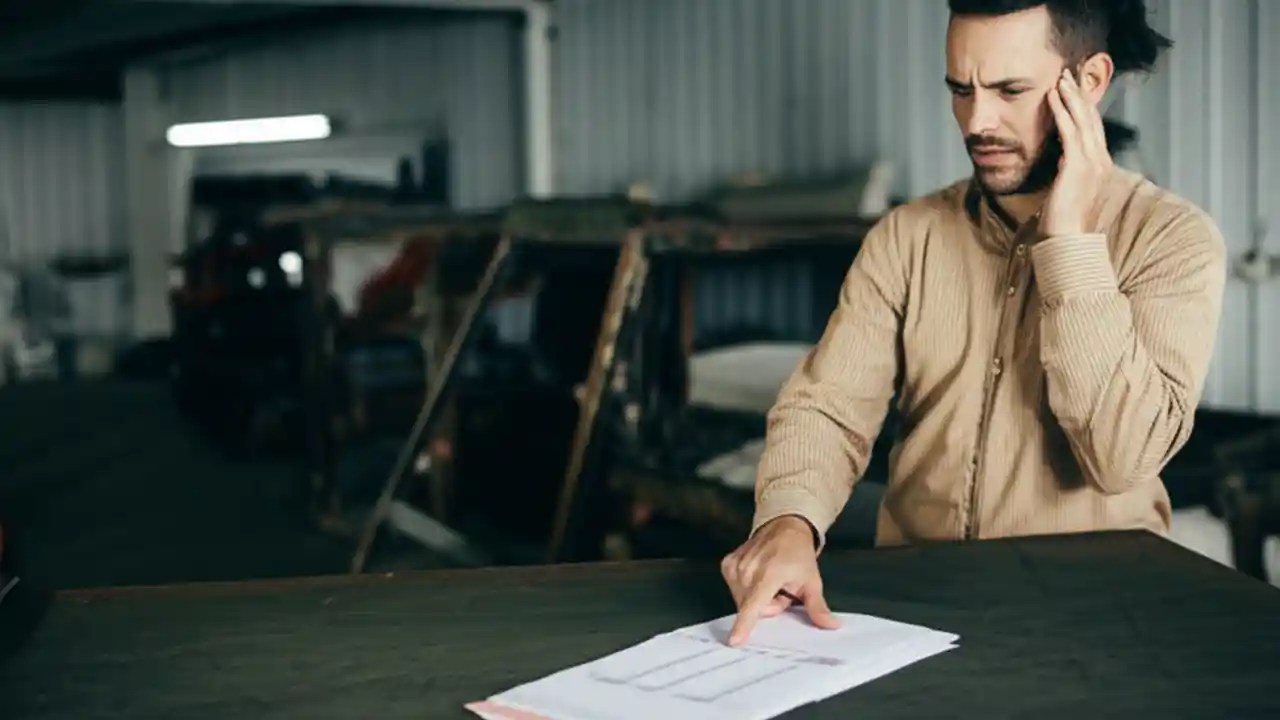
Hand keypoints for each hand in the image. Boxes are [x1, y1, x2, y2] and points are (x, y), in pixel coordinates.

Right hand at [720, 516, 839, 646]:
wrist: (784, 528)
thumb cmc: (799, 556)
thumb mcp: (812, 582)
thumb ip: (817, 607)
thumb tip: (833, 626)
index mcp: (770, 575)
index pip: (754, 604)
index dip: (744, 624)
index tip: (734, 641)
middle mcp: (748, 570)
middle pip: (751, 608)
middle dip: (766, 607)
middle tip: (780, 591)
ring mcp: (735, 566)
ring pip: (741, 600)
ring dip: (755, 598)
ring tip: (769, 582)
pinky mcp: (727, 564)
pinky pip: (734, 590)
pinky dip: (745, 589)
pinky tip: (756, 576)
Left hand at [1041, 69, 1113, 236]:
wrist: (1065, 238)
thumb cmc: (1061, 220)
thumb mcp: (1067, 188)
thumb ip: (1068, 171)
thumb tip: (1062, 159)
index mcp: (1100, 166)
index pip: (1093, 129)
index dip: (1085, 107)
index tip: (1074, 89)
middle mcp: (1101, 160)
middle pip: (1092, 118)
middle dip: (1080, 94)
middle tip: (1070, 72)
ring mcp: (1092, 162)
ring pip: (1083, 119)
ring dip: (1071, 95)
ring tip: (1061, 77)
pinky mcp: (1078, 164)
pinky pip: (1069, 130)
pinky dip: (1061, 110)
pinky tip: (1052, 95)